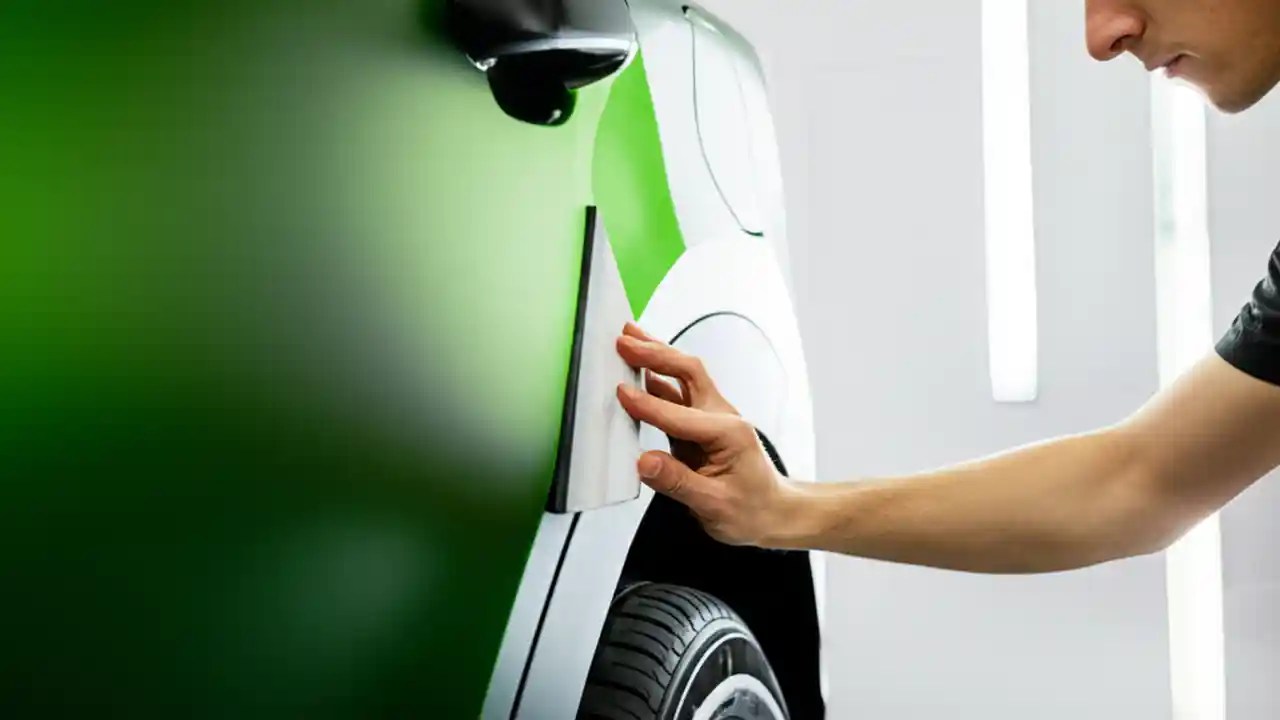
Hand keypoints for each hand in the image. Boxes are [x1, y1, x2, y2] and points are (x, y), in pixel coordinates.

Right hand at [615, 322, 800, 547]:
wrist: (773, 513)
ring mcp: (712, 417)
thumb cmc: (752, 510)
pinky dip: (657, 378)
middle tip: (625, 341)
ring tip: (629, 340)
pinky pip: (678, 394)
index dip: (647, 405)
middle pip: (688, 372)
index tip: (621, 393)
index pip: (678, 414)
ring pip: (684, 376)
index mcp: (728, 433)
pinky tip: (640, 371)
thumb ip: (677, 482)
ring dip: (657, 356)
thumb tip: (645, 462)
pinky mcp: (701, 425)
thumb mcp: (714, 505)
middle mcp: (722, 417)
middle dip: (655, 353)